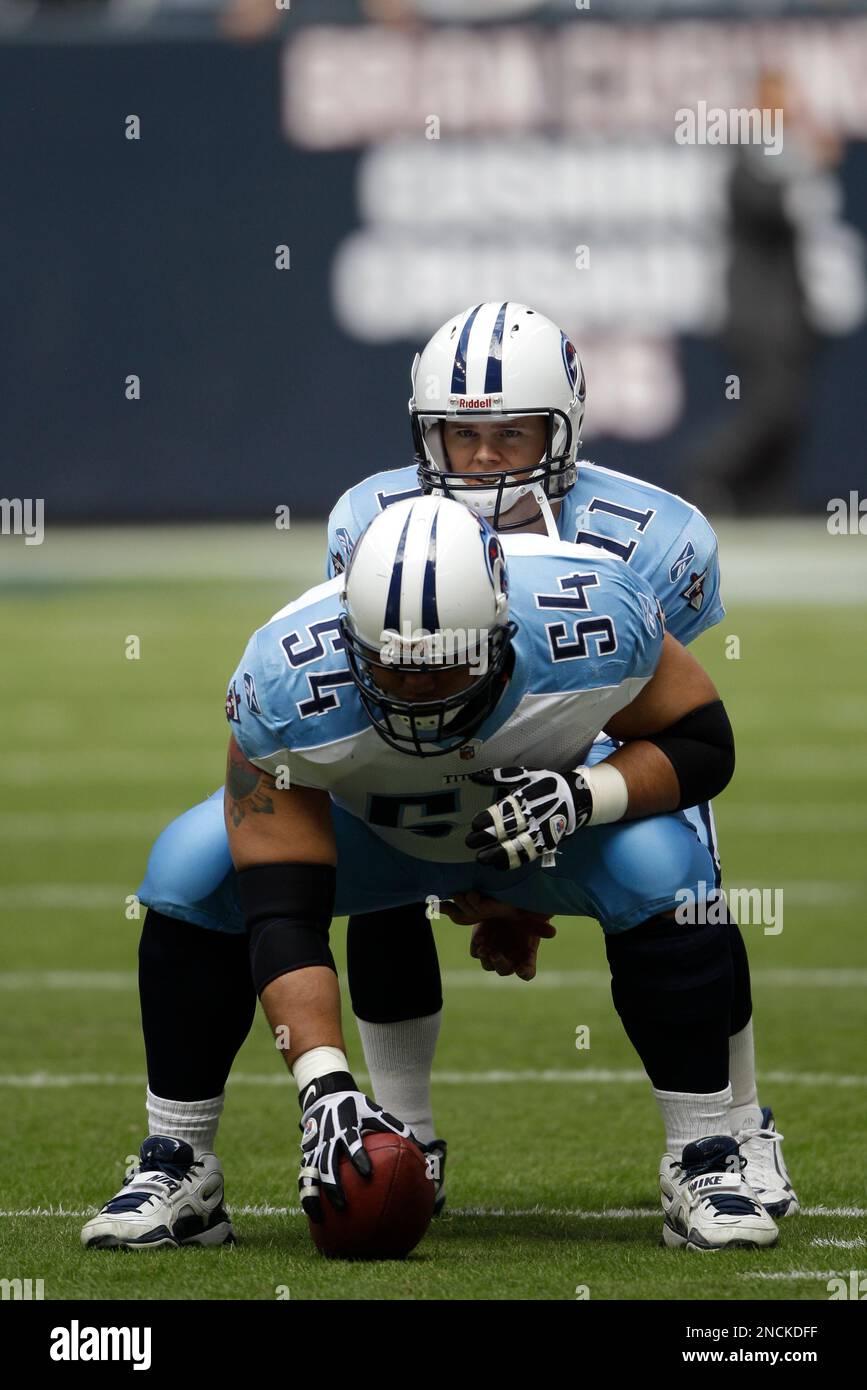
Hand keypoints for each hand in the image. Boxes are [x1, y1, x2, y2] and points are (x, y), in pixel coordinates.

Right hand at [298, 1071, 415, 1221]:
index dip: (358, 1156)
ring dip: (313, 1196)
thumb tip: (423, 1147)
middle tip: (344, 1206)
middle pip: (327, 1164)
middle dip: (333, 1186)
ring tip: (319, 1218)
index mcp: (345, 1126)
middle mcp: (327, 1139)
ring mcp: (314, 1149)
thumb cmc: (356, 1108)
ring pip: (310, 1174)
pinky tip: (314, 1216)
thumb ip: (395, 1127)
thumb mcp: (374, 1111)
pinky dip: (307, 1196)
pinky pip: (304, 1178)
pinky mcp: (306, 1156)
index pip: (351, 1142)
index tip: (368, 1173)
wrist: (325, 1096)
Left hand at [439, 893, 555, 980]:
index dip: (525, 972)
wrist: (501, 903)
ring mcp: (492, 955)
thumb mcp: (532, 917)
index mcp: (525, 956)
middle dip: (500, 963)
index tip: (521, 969)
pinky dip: (477, 947)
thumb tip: (553, 932)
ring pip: (488, 965)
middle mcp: (509, 960)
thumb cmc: (522, 912)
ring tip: (484, 948)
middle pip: (504, 970)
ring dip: (486, 958)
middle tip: (496, 954)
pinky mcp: (479, 947)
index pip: (527, 973)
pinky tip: (480, 938)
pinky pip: (476, 953)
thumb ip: (540, 926)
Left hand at [465, 766, 592, 869]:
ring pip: (519, 845)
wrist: (576, 797)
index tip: (475, 825)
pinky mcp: (548, 843)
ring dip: (499, 854)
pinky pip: (530, 855)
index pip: (506, 809)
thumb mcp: (525, 774)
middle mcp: (534, 815)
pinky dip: (514, 861)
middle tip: (470, 842)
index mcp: (527, 796)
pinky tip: (498, 865)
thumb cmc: (545, 784)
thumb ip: (500, 777)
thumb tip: (474, 777)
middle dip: (488, 837)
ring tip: (481, 859)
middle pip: (509, 828)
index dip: (490, 818)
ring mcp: (542, 831)